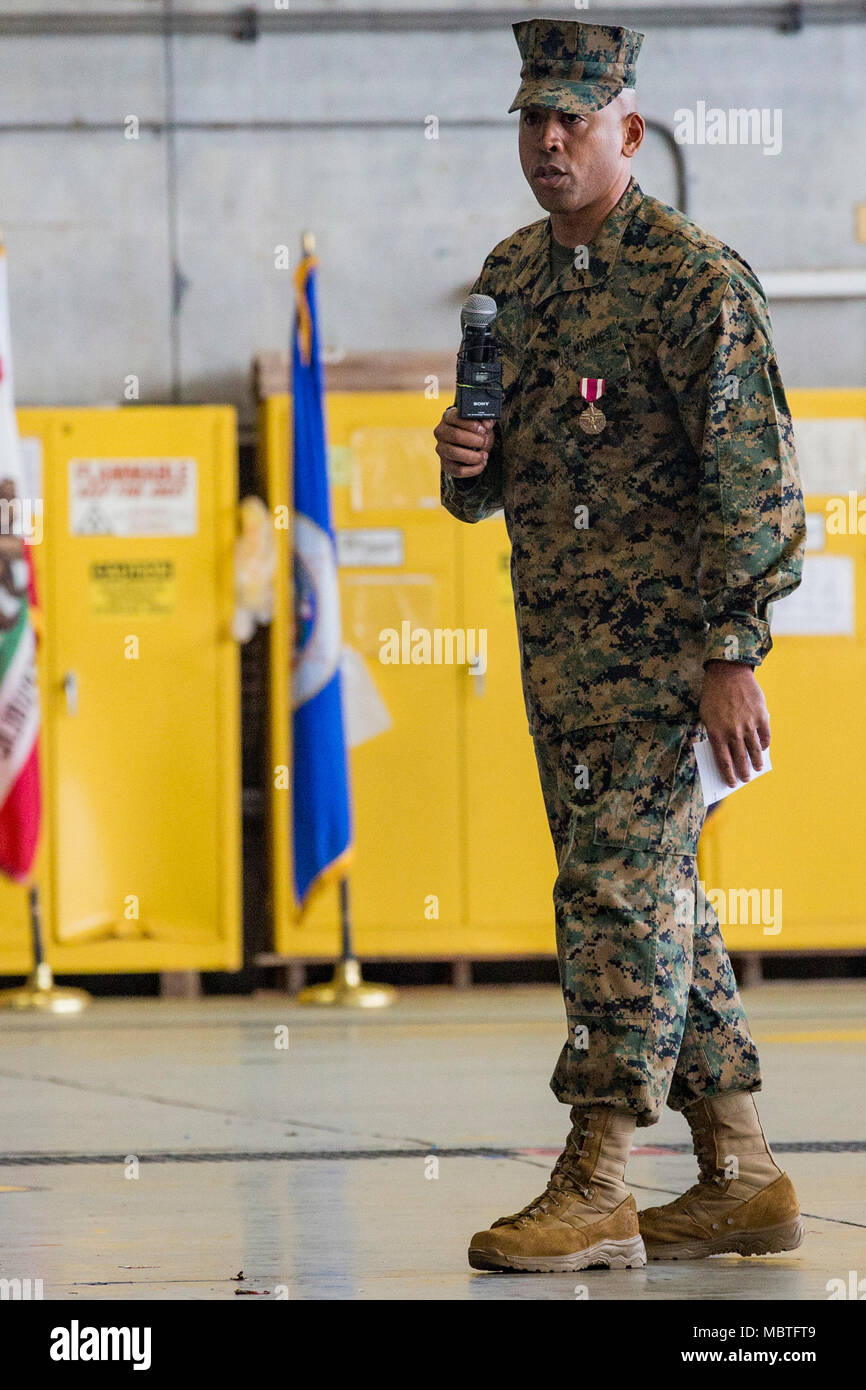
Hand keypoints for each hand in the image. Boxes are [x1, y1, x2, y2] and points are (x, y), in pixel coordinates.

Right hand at [434, 407, 494, 477]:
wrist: (469, 445)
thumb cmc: (474, 430)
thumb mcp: (481, 422)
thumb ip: (485, 420)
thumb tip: (487, 424)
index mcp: (448, 417)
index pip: (455, 418)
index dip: (471, 424)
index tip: (483, 429)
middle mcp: (441, 433)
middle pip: (456, 435)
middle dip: (475, 440)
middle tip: (484, 442)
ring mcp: (441, 449)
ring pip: (455, 453)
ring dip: (474, 456)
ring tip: (484, 455)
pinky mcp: (445, 464)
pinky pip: (458, 470)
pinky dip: (473, 469)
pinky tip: (481, 464)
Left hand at [699, 661, 769, 787]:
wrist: (728, 674)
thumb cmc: (713, 696)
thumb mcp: (706, 716)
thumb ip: (715, 734)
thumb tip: (726, 753)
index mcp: (717, 733)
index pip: (724, 761)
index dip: (728, 775)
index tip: (731, 783)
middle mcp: (733, 732)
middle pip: (740, 758)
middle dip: (743, 772)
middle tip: (746, 779)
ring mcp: (749, 724)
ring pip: (754, 750)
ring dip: (756, 762)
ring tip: (757, 768)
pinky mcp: (761, 715)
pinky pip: (765, 735)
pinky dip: (764, 744)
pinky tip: (763, 749)